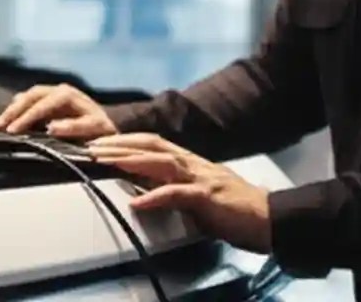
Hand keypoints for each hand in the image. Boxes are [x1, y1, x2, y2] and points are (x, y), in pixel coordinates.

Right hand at [0, 84, 118, 138]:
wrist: (111, 122)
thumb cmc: (103, 127)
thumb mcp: (94, 128)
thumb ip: (74, 128)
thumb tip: (52, 128)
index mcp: (67, 95)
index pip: (41, 105)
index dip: (26, 117)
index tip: (12, 130)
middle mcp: (58, 90)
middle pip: (29, 97)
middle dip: (11, 112)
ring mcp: (53, 93)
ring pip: (26, 97)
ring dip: (11, 110)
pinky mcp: (50, 100)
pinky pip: (29, 102)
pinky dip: (17, 110)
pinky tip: (8, 120)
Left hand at [87, 133, 271, 253]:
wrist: (270, 219)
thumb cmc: (234, 210)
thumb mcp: (196, 196)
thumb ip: (172, 189)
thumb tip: (143, 191)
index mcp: (190, 163)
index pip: (151, 143)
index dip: (124, 141)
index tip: (97, 143)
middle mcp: (193, 164)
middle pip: (151, 145)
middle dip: (119, 144)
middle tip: (90, 145)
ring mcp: (201, 178)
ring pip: (161, 161)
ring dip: (130, 160)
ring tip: (105, 161)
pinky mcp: (208, 197)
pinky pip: (178, 194)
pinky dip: (155, 197)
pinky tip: (137, 202)